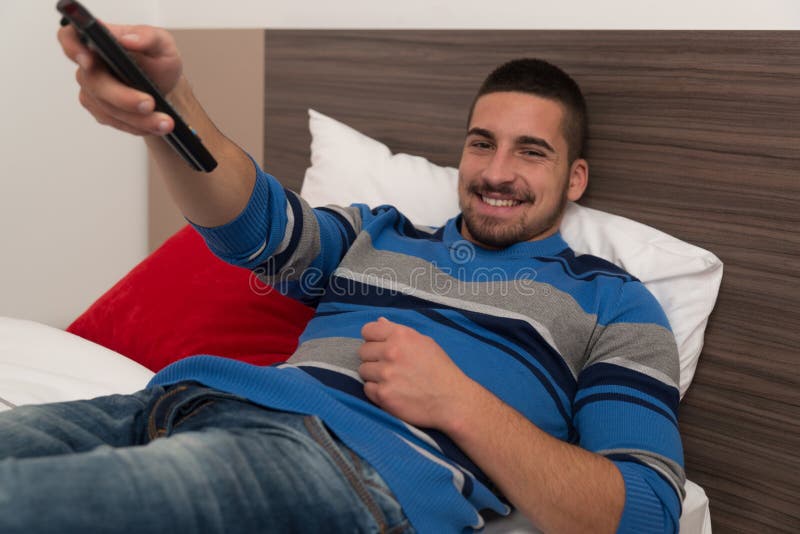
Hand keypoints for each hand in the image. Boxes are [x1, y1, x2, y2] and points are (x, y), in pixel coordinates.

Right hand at [57, 22, 182, 135]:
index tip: (89, 61)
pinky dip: (138, 126)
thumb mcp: (162, 43)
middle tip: (149, 103)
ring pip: (108, 108)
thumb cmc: (158, 60)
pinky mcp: (102, 111)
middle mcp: (89, 65)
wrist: (166, 86)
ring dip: (138, 118)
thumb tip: (128, 39)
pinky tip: (156, 125)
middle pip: (95, 83)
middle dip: (123, 97)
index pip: (70, 37)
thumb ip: (148, 37)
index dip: (74, 48)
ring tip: (164, 122)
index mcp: (98, 40)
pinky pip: (116, 122)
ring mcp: (93, 90)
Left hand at [358, 317, 473, 429]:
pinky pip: (367, 389)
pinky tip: (393, 391)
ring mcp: (386, 374)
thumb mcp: (424, 342)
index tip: (379, 346)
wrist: (451, 400)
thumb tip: (380, 321)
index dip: (372, 339)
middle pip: (363, 351)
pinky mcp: (383, 394)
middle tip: (389, 366)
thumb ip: (399, 332)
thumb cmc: (440, 370)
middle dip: (373, 358)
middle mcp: (391, 352)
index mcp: (401, 335)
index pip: (368, 330)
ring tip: (393, 380)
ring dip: (374, 375)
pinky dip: (377, 391)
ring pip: (363, 370)